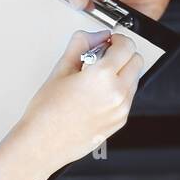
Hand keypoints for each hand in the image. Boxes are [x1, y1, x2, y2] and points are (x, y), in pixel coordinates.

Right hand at [0, 30, 143, 179]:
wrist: (41, 144)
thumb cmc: (46, 112)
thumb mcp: (60, 69)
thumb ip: (81, 44)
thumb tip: (96, 35)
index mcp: (103, 77)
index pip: (127, 46)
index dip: (118, 39)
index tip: (109, 41)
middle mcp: (117, 94)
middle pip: (137, 61)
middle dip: (123, 55)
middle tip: (103, 57)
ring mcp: (121, 110)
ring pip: (135, 79)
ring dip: (122, 73)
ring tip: (96, 79)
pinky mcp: (119, 122)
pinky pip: (128, 98)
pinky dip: (119, 90)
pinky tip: (97, 94)